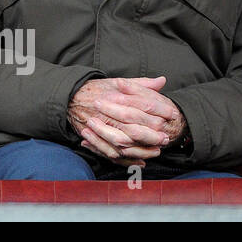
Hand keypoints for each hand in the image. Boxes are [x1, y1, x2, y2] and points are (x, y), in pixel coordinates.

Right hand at [69, 76, 183, 162]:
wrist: (70, 98)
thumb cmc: (96, 90)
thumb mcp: (117, 83)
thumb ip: (140, 84)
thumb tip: (162, 81)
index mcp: (113, 98)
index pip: (141, 106)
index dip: (158, 111)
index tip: (171, 115)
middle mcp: (106, 114)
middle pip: (133, 128)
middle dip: (152, 135)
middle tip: (166, 138)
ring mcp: (98, 128)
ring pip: (123, 144)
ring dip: (141, 150)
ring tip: (156, 150)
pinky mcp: (93, 139)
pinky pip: (111, 154)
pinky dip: (126, 160)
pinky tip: (141, 161)